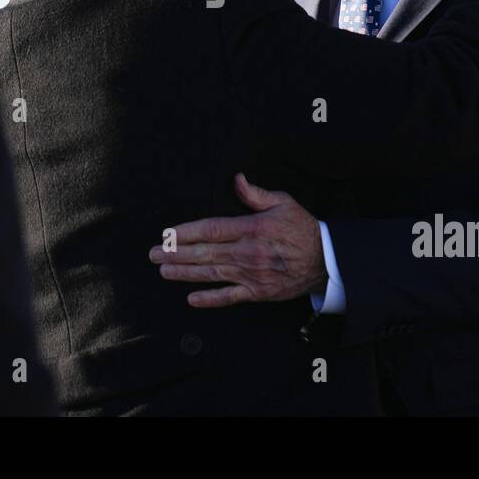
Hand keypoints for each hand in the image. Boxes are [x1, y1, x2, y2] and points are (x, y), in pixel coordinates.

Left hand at [147, 174, 325, 307]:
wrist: (326, 260)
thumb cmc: (302, 228)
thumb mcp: (283, 203)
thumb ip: (256, 194)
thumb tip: (236, 180)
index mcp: (251, 228)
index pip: (211, 229)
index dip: (186, 232)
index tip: (167, 234)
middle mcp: (247, 252)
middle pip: (204, 253)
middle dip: (175, 253)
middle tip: (153, 254)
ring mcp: (251, 274)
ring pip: (211, 274)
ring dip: (184, 273)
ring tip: (163, 271)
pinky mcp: (257, 292)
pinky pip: (230, 297)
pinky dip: (210, 299)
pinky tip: (190, 299)